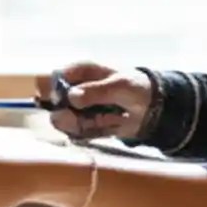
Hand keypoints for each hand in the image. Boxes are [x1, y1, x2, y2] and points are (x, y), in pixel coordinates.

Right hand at [35, 62, 152, 139]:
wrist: (155, 108)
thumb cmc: (137, 87)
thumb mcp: (120, 86)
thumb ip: (95, 91)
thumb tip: (71, 97)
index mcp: (79, 72)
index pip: (51, 79)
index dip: (53, 92)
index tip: (65, 103)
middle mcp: (73, 89)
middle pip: (52, 104)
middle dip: (68, 115)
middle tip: (84, 120)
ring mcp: (77, 108)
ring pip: (62, 121)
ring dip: (81, 126)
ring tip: (107, 120)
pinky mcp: (83, 125)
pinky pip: (76, 133)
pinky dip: (90, 134)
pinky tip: (108, 126)